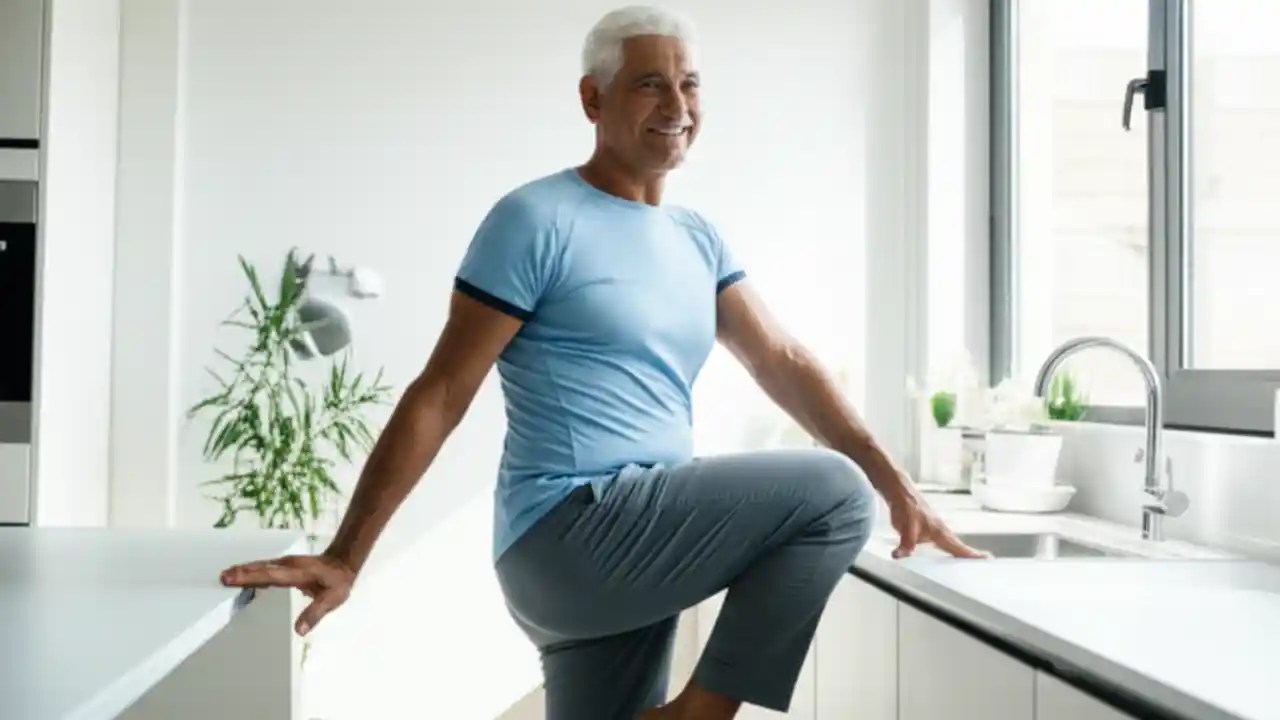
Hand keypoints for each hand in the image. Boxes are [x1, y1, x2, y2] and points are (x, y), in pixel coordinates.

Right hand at [220, 553, 355, 635]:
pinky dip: (250, 570)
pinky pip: (264, 567)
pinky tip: (239, 575)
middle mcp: (288, 565)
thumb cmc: (337, 583)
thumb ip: (315, 613)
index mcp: (298, 572)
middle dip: (242, 573)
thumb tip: (299, 630)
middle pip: (262, 568)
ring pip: (260, 565)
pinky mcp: (283, 564)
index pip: (271, 575)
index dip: (251, 577)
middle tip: (222, 577)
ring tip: (225, 576)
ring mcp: (285, 563)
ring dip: (243, 570)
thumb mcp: (332, 599)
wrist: (342, 562)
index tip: (232, 578)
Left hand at [886, 485, 989, 558]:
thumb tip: (900, 556)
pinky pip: (938, 544)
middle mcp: (940, 532)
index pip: (959, 547)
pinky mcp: (925, 532)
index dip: (973, 555)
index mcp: (940, 532)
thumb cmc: (908, 506)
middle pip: (959, 547)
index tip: (988, 559)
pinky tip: (945, 556)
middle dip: (972, 555)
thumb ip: (906, 543)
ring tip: (971, 562)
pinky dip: (945, 550)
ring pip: (950, 546)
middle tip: (988, 561)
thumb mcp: (906, 526)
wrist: (900, 493)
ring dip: (960, 553)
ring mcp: (934, 532)